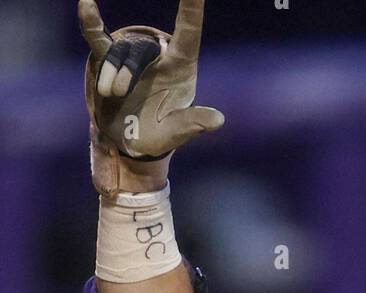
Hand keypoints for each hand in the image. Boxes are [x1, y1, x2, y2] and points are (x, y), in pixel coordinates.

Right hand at [78, 0, 223, 197]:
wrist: (129, 143)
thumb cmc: (158, 137)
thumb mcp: (175, 134)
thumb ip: (191, 124)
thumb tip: (218, 120)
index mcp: (181, 68)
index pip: (189, 31)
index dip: (192, 7)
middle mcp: (158, 56)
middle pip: (141, 50)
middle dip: (125, 72)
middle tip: (118, 93)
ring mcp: (134, 57)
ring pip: (117, 52)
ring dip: (109, 72)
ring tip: (109, 94)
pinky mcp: (109, 62)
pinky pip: (99, 40)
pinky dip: (91, 25)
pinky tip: (86, 4)